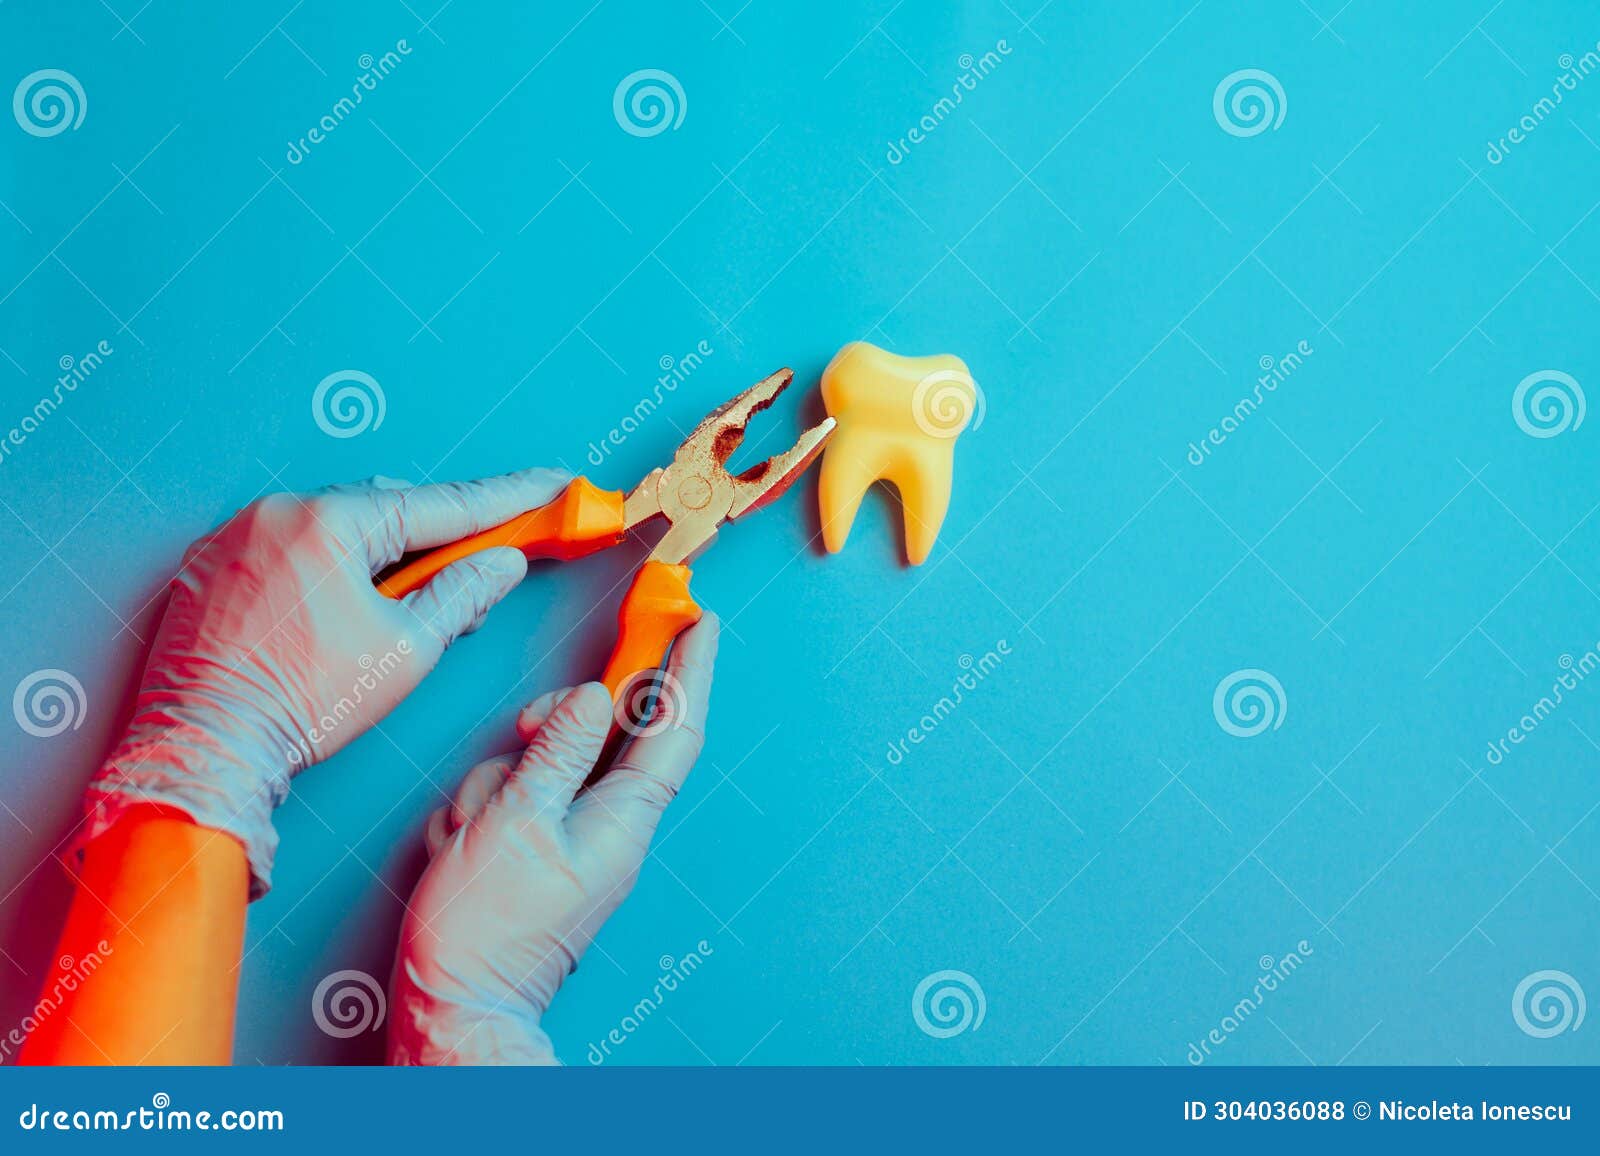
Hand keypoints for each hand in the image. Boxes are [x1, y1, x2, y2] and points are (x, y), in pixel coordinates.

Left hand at [77, 468, 569, 897]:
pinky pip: (287, 545)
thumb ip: (461, 596)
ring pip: (333, 525)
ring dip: (375, 553)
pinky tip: (337, 609)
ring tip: (399, 604)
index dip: (506, 499)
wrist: (203, 749)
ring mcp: (236, 535)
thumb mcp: (406, 651)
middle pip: (384, 506)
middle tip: (476, 565)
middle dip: (435, 534)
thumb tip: (501, 564)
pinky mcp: (208, 565)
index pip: (442, 504)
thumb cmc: (301, 705)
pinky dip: (324, 566)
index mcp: (331, 523)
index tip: (548, 485)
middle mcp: (278, 512)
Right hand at [386, 614, 717, 1064]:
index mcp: (624, 818)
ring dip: (497, 784)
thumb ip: (558, 751)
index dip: (690, 669)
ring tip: (470, 832)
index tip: (699, 618)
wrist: (456, 1008)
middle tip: (528, 730)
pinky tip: (459, 846)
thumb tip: (592, 698)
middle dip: (554, 726)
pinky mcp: (537, 854)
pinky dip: (480, 813)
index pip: (675, 727)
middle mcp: (611, 827)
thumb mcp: (516, 820)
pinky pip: (514, 802)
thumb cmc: (486, 929)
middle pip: (600, 736)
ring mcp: (573, 841)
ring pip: (544, 765)